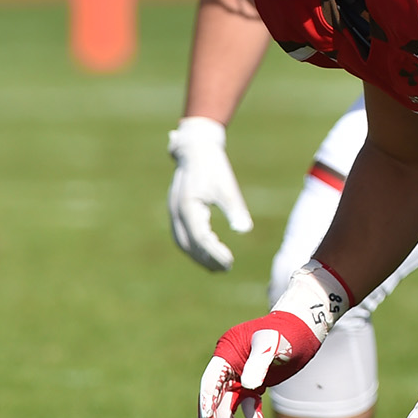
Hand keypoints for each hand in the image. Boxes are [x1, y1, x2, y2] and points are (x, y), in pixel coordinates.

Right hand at [167, 116, 253, 270]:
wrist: (195, 149)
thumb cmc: (213, 166)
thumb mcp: (227, 186)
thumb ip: (234, 208)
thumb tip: (245, 230)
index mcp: (188, 205)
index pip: (200, 238)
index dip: (214, 253)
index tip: (230, 262)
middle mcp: (177, 212)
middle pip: (188, 245)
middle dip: (206, 259)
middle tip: (226, 268)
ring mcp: (173, 212)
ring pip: (182, 242)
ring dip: (198, 256)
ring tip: (218, 266)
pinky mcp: (176, 211)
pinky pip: (181, 235)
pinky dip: (193, 247)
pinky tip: (208, 251)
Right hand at [197, 262, 348, 417]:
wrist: (304, 328)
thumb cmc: (286, 332)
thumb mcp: (272, 344)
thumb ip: (259, 363)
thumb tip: (248, 387)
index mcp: (226, 352)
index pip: (211, 380)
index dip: (206, 399)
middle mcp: (229, 365)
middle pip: (214, 396)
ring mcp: (241, 375)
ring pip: (229, 405)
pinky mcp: (255, 383)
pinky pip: (248, 406)